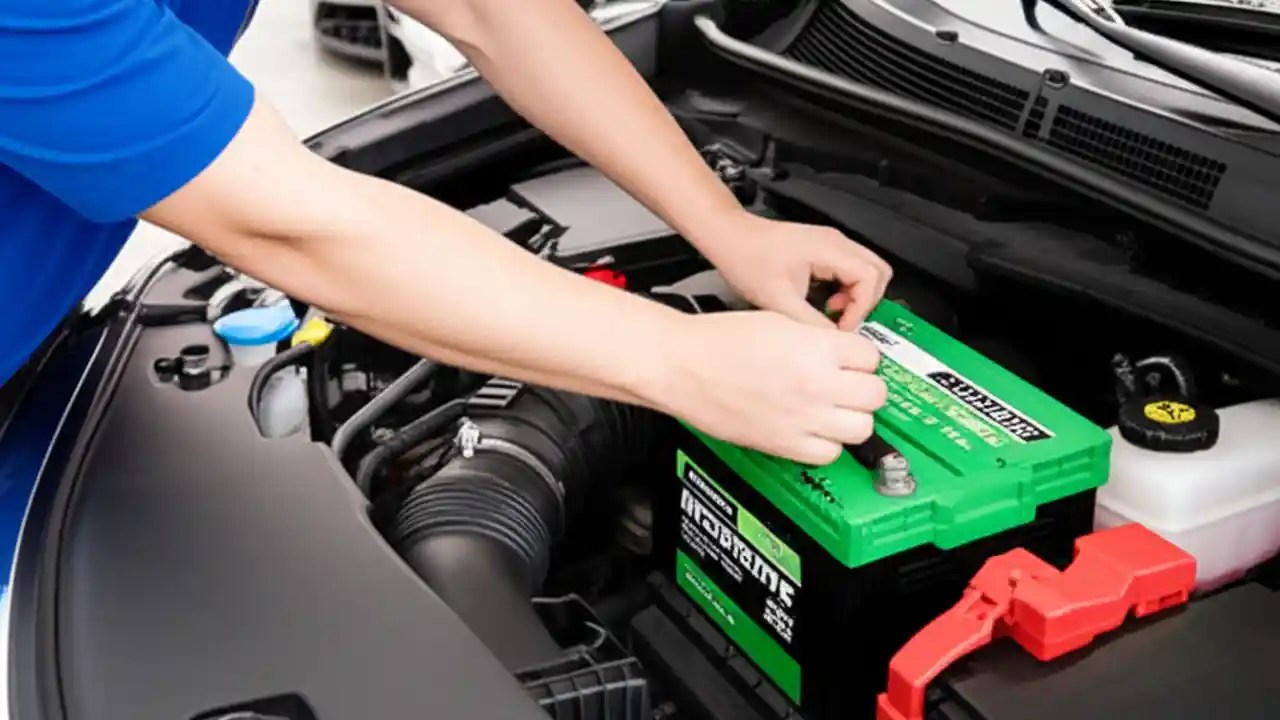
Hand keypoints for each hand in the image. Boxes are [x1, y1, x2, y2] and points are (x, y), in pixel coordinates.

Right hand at [651, 311, 886, 464]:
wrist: (682, 365)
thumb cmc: (717, 341)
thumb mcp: (779, 321)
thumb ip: (817, 339)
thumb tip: (840, 353)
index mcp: (816, 348)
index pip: (871, 357)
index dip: (860, 357)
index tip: (851, 361)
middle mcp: (816, 384)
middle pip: (875, 395)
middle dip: (864, 387)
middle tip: (848, 384)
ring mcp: (803, 418)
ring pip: (862, 428)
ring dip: (852, 417)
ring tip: (834, 409)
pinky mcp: (784, 444)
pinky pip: (829, 454)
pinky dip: (827, 444)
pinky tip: (813, 429)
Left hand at [692, 212, 892, 329]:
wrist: (727, 237)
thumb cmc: (746, 258)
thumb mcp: (778, 300)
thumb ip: (811, 323)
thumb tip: (834, 342)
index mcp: (829, 249)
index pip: (870, 278)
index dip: (862, 307)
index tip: (844, 326)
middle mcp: (835, 242)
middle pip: (877, 271)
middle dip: (867, 301)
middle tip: (845, 321)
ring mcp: (830, 243)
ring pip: (865, 270)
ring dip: (855, 296)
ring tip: (832, 312)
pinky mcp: (822, 248)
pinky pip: (849, 269)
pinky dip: (845, 289)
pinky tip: (824, 302)